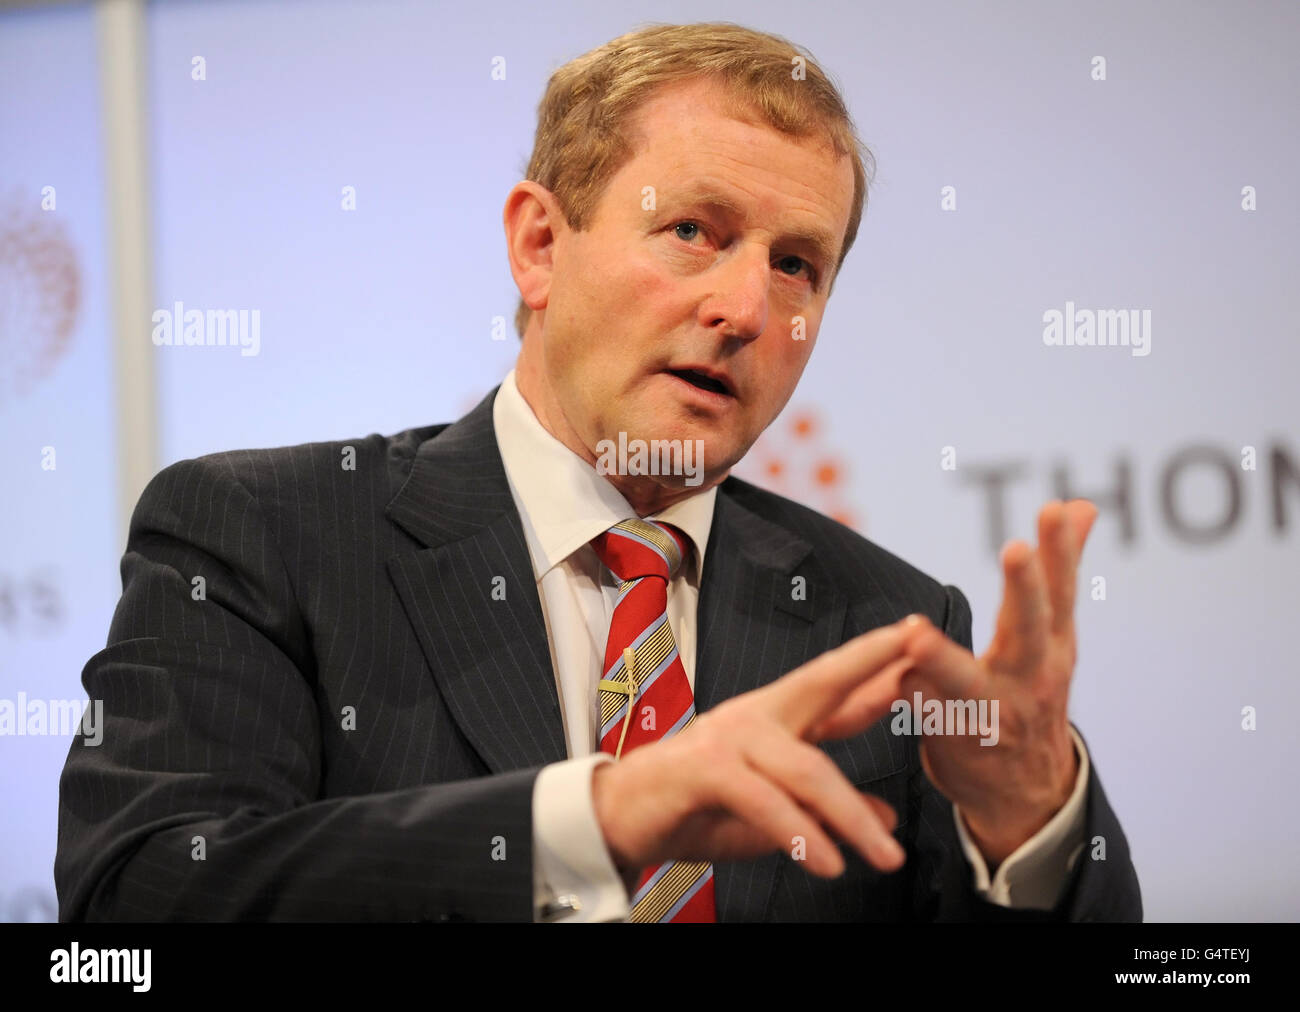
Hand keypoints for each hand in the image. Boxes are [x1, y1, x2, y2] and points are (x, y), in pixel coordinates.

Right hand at [591, 617, 921, 878]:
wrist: (620, 819)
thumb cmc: (694, 808)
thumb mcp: (774, 816)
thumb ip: (826, 811)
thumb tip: (884, 819)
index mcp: (773, 719)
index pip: (835, 688)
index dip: (879, 667)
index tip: (919, 642)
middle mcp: (756, 717)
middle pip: (822, 684)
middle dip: (872, 663)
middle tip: (919, 646)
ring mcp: (730, 738)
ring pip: (805, 768)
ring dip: (848, 816)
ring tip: (886, 857)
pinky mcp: (706, 770)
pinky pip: (764, 801)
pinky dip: (797, 834)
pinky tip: (825, 861)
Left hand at [900, 499, 1096, 864]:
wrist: (1027, 793)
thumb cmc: (1032, 693)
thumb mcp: (1054, 636)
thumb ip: (1058, 571)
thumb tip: (1080, 505)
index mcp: (1054, 644)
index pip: (1060, 589)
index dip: (1060, 551)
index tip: (1055, 509)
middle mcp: (1030, 676)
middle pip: (1028, 627)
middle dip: (1023, 588)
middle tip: (1015, 549)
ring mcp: (994, 711)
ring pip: (965, 681)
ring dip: (942, 659)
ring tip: (918, 635)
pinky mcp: (957, 739)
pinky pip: (927, 711)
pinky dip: (912, 694)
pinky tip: (897, 679)